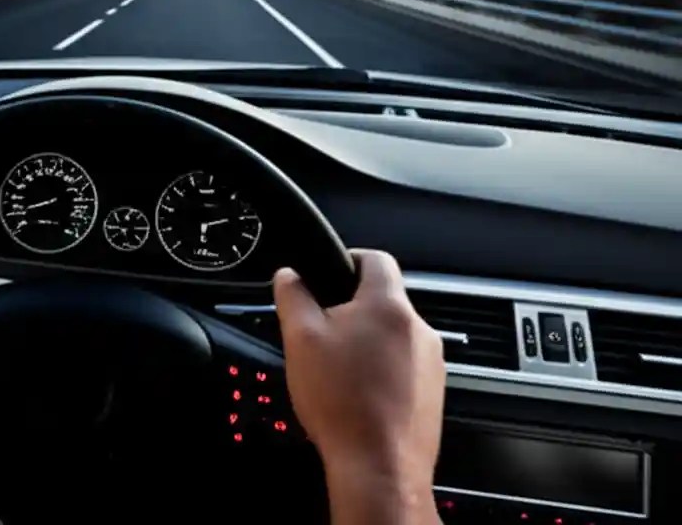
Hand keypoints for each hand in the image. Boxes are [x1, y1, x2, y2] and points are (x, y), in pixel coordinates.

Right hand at [274, 250, 444, 522]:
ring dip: (367, 343)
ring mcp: (432, 362)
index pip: (375, 258)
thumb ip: (293, 297)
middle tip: (321, 332)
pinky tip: (358, 394)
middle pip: (383, 300)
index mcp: (388, 305)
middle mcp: (419, 328)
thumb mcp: (300, 340)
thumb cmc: (342, 403)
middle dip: (351, 311)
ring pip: (393, 335)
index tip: (330, 273)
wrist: (378, 465)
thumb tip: (289, 275)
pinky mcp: (433, 391)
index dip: (348, 259)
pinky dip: (382, 371)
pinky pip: (405, 366)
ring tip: (338, 370)